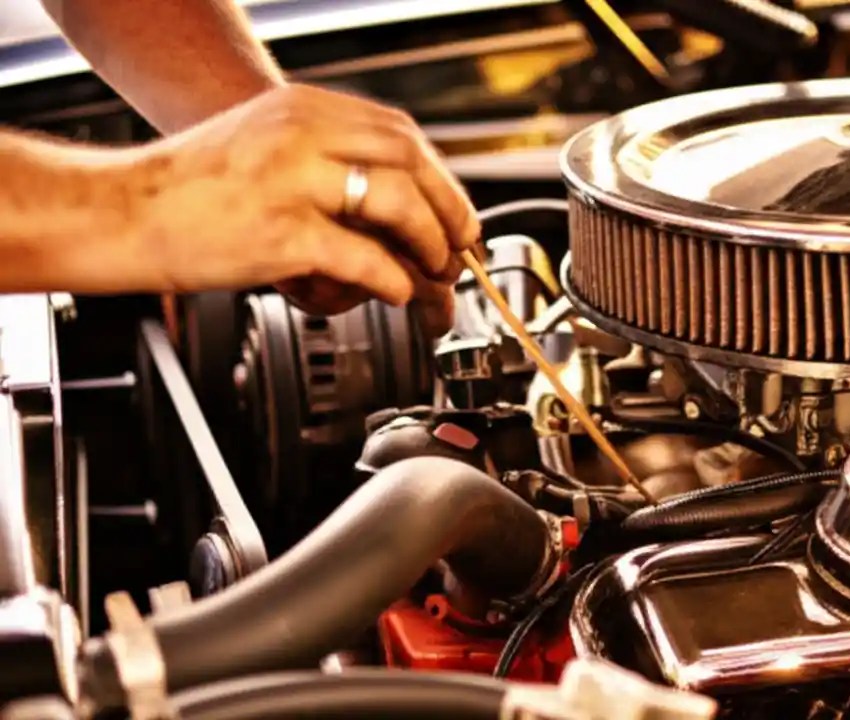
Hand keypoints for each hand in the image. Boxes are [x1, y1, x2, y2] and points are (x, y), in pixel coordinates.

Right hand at [121, 83, 478, 330]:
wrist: (120, 209)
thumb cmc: (190, 187)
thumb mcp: (264, 142)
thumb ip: (322, 156)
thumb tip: (390, 193)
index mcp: (303, 110)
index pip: (400, 134)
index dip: (440, 176)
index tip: (455, 209)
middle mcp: (302, 137)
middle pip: (411, 163)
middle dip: (448, 209)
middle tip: (459, 246)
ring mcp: (293, 183)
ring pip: (398, 203)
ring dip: (429, 242)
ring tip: (431, 268)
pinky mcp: (282, 234)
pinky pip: (363, 257)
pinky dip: (393, 278)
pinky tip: (396, 291)